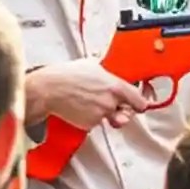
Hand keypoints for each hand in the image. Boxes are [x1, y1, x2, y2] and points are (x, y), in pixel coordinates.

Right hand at [27, 58, 148, 129]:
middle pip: (128, 113)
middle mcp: (111, 102)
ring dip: (106, 115)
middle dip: (122, 110)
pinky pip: (96, 123)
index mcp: (116, 87)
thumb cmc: (67, 75)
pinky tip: (82, 107)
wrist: (50, 89)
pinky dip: (91, 118)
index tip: (138, 104)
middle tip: (114, 105)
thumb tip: (109, 72)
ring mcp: (101, 115)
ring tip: (93, 104)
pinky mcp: (90, 124)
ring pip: (111, 118)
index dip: (139, 103)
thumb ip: (107, 72)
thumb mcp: (92, 65)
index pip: (140, 102)